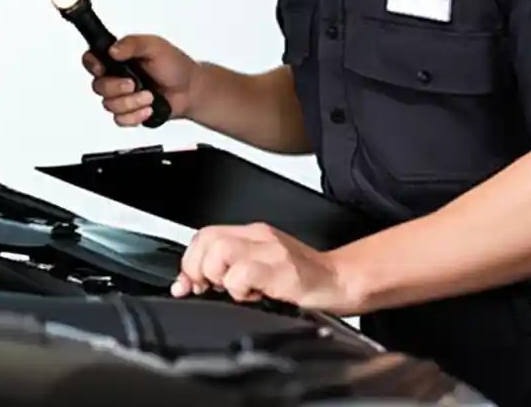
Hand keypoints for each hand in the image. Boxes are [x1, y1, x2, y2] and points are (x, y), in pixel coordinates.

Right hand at [82, 34, 199, 126]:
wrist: (190, 90)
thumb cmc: (174, 66)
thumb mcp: (154, 46)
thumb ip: (132, 44)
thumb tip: (113, 49)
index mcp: (118, 58)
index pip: (92, 59)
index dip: (92, 65)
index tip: (102, 69)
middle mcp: (117, 77)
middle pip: (98, 86)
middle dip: (117, 88)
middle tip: (134, 84)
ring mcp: (122, 96)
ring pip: (109, 105)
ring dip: (131, 102)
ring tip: (149, 96)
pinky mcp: (129, 112)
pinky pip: (120, 120)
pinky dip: (136, 115)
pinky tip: (148, 108)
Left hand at [171, 222, 360, 314]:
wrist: (342, 281)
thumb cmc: (305, 280)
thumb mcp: (262, 269)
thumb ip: (229, 270)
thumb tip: (192, 283)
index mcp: (252, 234)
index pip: (204, 235)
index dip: (190, 260)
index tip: (188, 284)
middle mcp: (259, 237)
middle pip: (207, 240)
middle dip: (197, 268)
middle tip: (211, 288)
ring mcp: (271, 251)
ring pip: (220, 252)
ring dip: (218, 277)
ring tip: (236, 291)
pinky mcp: (282, 270)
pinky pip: (244, 273)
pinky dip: (239, 288)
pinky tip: (253, 296)